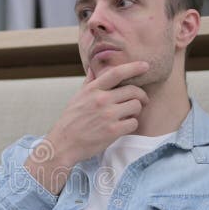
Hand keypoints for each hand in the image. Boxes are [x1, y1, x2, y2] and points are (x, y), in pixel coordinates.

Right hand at [24, 62, 149, 194]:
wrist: (63, 144)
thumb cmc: (70, 121)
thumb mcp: (77, 97)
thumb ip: (89, 83)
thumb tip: (93, 68)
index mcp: (92, 90)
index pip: (116, 73)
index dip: (133, 67)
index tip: (145, 66)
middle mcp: (101, 100)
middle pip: (133, 91)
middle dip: (141, 95)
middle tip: (143, 100)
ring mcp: (108, 115)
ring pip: (136, 106)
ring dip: (136, 111)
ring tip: (129, 115)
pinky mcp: (113, 131)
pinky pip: (134, 123)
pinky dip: (131, 125)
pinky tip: (123, 126)